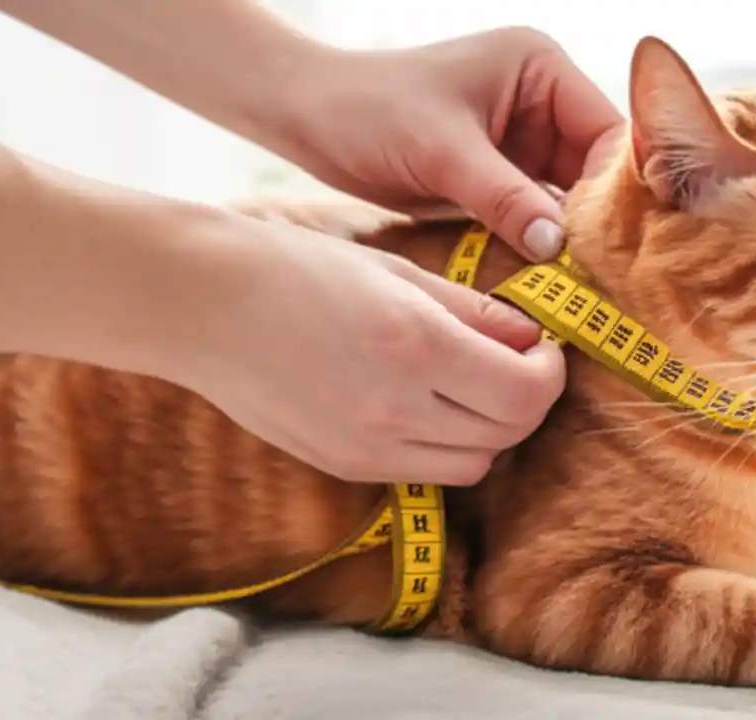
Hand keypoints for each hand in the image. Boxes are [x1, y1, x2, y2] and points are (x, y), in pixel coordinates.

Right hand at [182, 212, 565, 485]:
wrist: (205, 305)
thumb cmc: (300, 269)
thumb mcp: (398, 272)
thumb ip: (474, 311)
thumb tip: (532, 337)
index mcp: (417, 346)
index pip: (526, 393)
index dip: (551, 373)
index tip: (543, 348)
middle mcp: (397, 408)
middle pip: (508, 435)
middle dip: (528, 399)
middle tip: (517, 364)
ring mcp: (367, 447)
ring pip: (474, 465)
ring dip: (491, 431)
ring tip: (472, 386)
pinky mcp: (344, 466)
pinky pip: (424, 473)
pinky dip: (444, 447)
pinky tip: (427, 406)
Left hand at [269, 26, 624, 261]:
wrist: (308, 121)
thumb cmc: (369, 112)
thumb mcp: (443, 153)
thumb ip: (505, 198)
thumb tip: (558, 248)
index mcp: (541, 69)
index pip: (607, 131)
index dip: (616, 186)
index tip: (620, 243)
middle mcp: (542, 101)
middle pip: (596, 169)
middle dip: (598, 218)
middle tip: (611, 276)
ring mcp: (523, 141)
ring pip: (571, 197)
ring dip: (573, 237)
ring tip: (590, 286)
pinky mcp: (501, 176)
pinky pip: (537, 214)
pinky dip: (543, 244)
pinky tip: (554, 280)